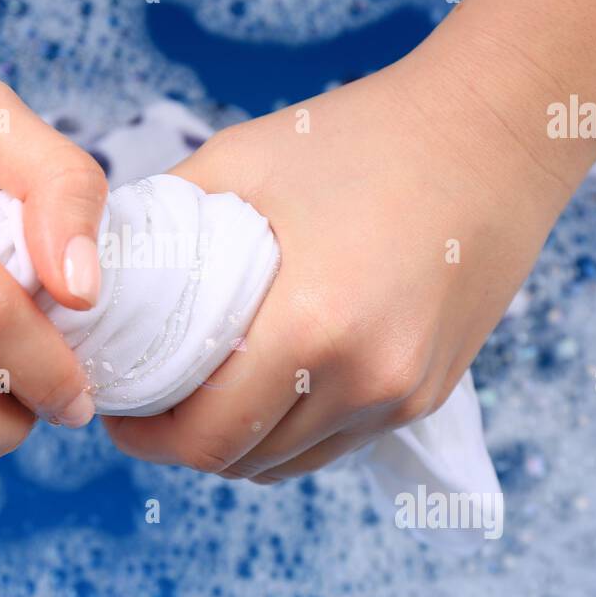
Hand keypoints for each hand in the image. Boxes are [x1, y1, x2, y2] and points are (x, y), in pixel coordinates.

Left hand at [105, 44, 572, 482]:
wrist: (492, 133)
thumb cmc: (360, 137)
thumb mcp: (240, 162)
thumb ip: (163, 223)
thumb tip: (103, 270)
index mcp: (311, 326)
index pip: (205, 436)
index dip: (146, 437)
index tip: (119, 408)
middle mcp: (364, 379)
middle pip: (243, 461)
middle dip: (182, 444)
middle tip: (151, 403)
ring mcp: (402, 394)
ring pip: (289, 463)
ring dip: (236, 444)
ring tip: (204, 397)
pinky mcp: (428, 393)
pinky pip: (336, 442)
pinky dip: (289, 432)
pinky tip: (265, 388)